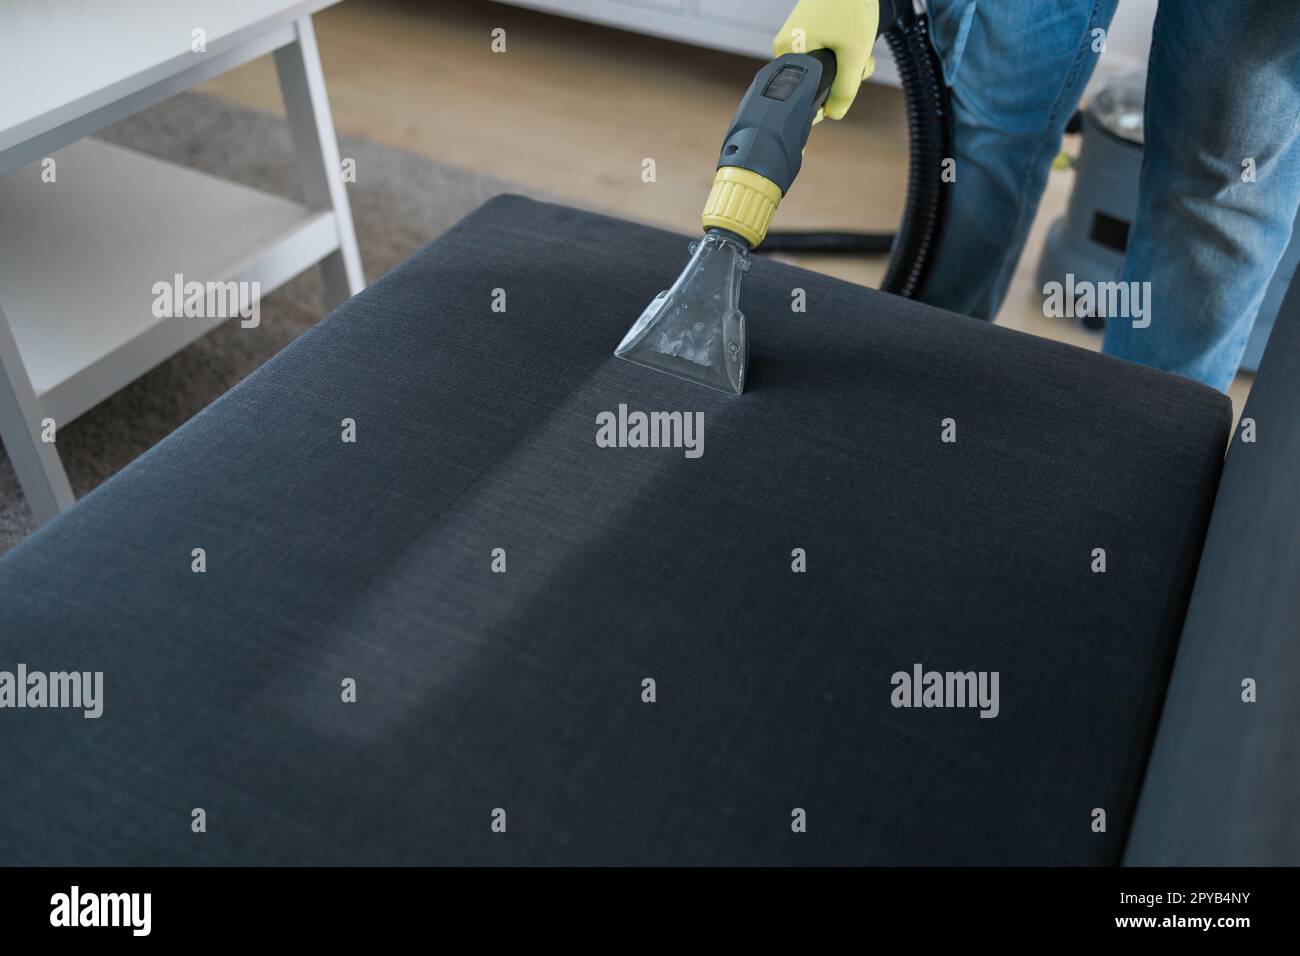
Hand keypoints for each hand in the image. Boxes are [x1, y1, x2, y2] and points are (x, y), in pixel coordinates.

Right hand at [773, 0, 879, 120]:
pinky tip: (856, 40)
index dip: (826, 102)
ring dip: (849, 66)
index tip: (843, 96)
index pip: (802, 96)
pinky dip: (846, 53)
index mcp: (787, 53)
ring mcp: (798, 39)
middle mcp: (787, 47)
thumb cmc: (851, 3)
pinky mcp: (810, 32)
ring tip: (862, 47)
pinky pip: (826, 54)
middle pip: (816, 83)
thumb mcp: (854, 53)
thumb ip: (845, 90)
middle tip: (860, 62)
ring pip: (825, 70)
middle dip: (844, 79)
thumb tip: (834, 114)